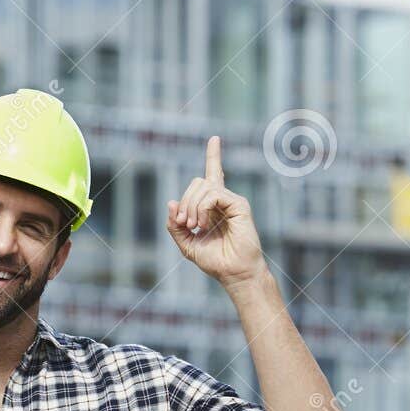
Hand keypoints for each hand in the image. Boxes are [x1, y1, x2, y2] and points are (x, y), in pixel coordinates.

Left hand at [166, 135, 266, 287]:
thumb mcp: (186, 243)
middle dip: (184, 202)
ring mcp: (232, 200)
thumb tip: (171, 202)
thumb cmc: (214, 260)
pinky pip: (213, 194)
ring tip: (195, 227)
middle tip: (185, 224)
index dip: (214, 155)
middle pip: (197, 182)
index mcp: (212, 206)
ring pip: (203, 187)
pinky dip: (202, 208)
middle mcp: (223, 200)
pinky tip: (203, 224)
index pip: (213, 174)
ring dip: (191, 207)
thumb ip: (174, 225)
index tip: (215, 138)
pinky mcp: (239, 205)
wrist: (233, 273)